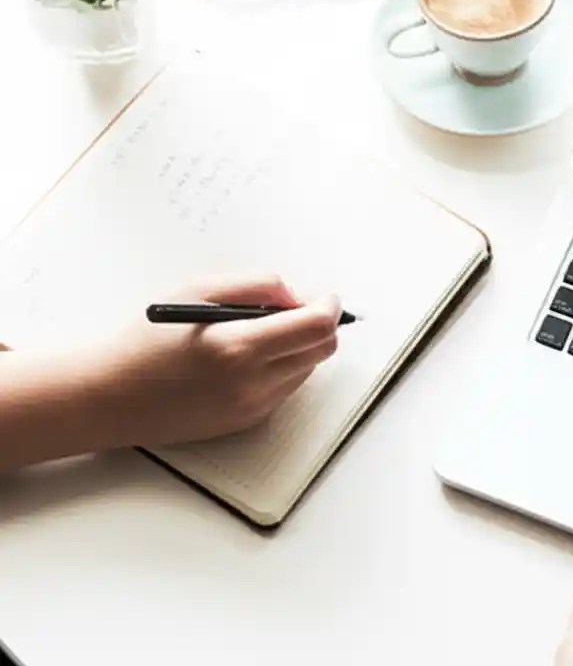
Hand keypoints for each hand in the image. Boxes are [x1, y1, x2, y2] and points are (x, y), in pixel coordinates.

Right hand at [92, 274, 341, 447]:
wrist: (110, 396)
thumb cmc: (146, 338)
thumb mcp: (196, 290)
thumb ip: (255, 284)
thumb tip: (298, 294)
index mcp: (238, 347)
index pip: (316, 327)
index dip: (328, 307)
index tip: (324, 296)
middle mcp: (252, 383)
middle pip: (322, 351)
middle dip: (319, 325)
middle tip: (296, 308)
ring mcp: (253, 407)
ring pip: (306, 369)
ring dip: (297, 346)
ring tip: (258, 332)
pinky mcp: (249, 421)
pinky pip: (285, 388)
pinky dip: (280, 367)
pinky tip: (244, 358)